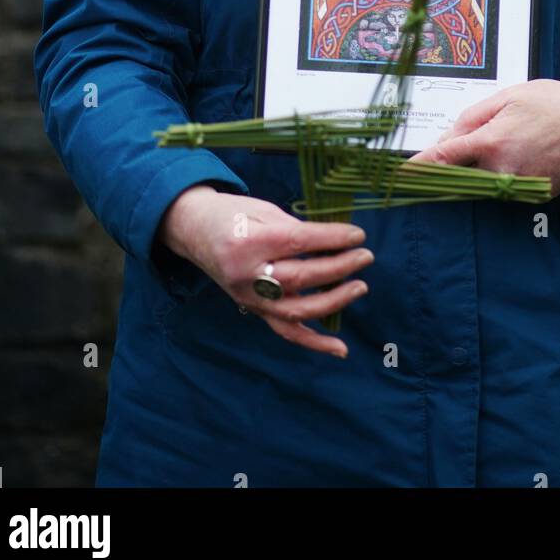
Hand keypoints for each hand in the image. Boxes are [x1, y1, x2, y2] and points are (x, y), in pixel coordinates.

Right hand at [157, 186, 372, 357]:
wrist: (193, 231)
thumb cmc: (231, 214)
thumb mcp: (262, 210)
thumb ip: (294, 228)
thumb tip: (333, 242)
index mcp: (249, 242)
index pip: (298, 243)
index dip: (332, 240)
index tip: (358, 236)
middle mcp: (247, 275)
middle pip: (300, 277)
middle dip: (338, 268)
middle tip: (365, 257)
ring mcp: (249, 298)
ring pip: (296, 310)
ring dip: (333, 301)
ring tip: (360, 287)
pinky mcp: (253, 310)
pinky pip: (286, 331)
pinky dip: (314, 342)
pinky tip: (340, 349)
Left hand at [408, 78, 559, 197]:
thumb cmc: (554, 103)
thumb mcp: (508, 96)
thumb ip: (471, 118)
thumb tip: (444, 141)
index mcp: (492, 142)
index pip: (442, 161)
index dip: (416, 169)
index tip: (396, 176)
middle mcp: (503, 172)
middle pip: (458, 177)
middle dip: (449, 166)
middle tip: (453, 149)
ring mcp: (519, 189)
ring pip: (480, 184)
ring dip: (474, 170)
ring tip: (502, 142)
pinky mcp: (533, 197)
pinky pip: (502, 189)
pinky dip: (498, 176)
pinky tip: (519, 153)